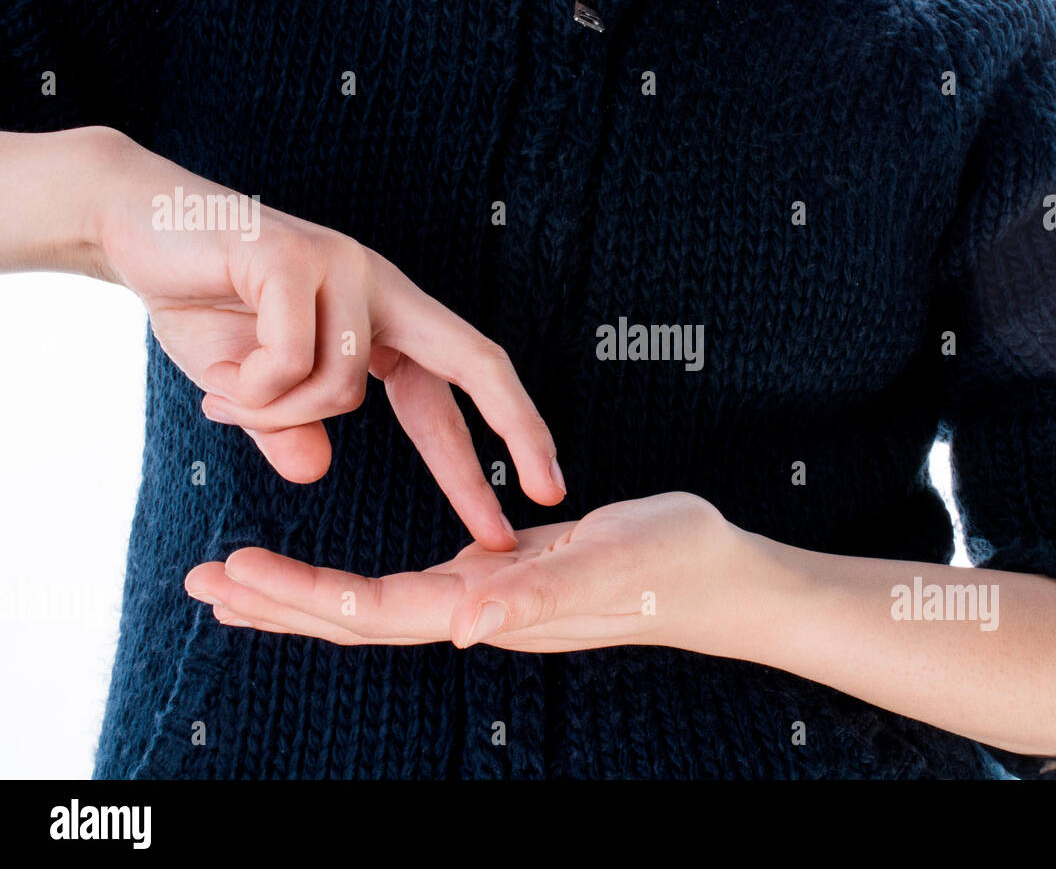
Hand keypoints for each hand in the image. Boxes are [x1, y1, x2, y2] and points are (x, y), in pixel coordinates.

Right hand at [74, 127, 565, 547]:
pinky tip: (215, 380)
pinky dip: (250, 391)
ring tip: (225, 399)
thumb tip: (314, 469)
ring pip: (344, 388)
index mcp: (386, 318)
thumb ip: (287, 426)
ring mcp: (344, 267)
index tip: (541, 495)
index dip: (500, 444)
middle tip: (553, 492)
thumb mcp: (248, 388)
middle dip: (519, 427)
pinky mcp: (297, 257)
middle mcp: (381, 287)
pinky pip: (291, 363)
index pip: (462, 386)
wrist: (127, 222)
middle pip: (477, 358)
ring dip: (278, 414)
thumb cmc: (197, 302)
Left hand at [183, 492, 748, 653]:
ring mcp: (489, 599)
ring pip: (379, 603)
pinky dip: (362, 579)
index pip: (376, 609)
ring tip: (244, 584)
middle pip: (360, 618)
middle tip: (202, 580)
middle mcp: (478, 613)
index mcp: (491, 608)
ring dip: (307, 595)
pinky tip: (345, 575)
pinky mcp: (504, 578)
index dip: (304, 595)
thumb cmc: (676, 563)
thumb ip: (538, 596)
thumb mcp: (612, 563)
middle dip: (280, 603)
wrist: (721, 576)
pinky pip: (412, 585)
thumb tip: (460, 626)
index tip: (235, 572)